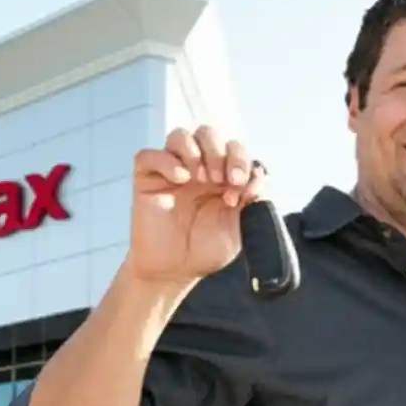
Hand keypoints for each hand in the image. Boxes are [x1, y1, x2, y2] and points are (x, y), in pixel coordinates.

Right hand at [127, 126, 264, 284]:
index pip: (234, 148)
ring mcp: (172, 172)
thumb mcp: (239, 228)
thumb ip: (252, 201)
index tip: (242, 189)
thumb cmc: (205, 250)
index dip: (241, 161)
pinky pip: (149, 154)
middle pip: (208, 134)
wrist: (174, 271)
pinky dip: (167, 161)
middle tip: (222, 180)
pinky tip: (180, 179)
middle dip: (220, 152)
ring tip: (200, 178)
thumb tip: (257, 176)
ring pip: (180, 136)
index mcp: (222, 177)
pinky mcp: (147, 179)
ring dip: (195, 152)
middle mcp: (198, 169)